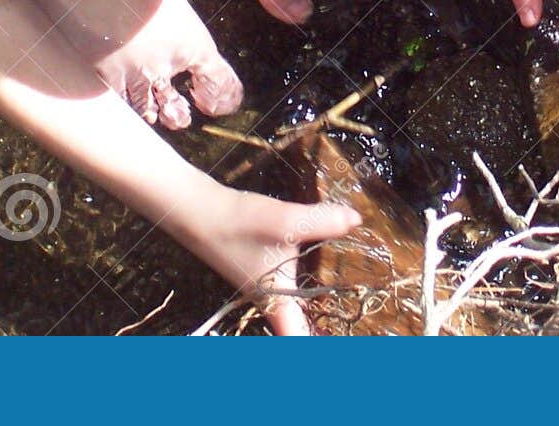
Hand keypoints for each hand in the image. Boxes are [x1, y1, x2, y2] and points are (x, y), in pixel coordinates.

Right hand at [179, 177, 360, 335]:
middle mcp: (272, 301)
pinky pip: (292, 292)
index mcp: (277, 302)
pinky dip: (310, 291)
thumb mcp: (283, 222)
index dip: (320, 347)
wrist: (200, 210)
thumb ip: (321, 222)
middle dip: (324, 332)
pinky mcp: (263, 270)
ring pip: (296, 311)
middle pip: (300, 330)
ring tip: (348, 307)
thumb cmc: (238, 224)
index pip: (300, 341)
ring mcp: (266, 286)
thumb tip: (356, 220)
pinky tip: (324, 274)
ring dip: (317, 314)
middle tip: (358, 329)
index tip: (349, 345)